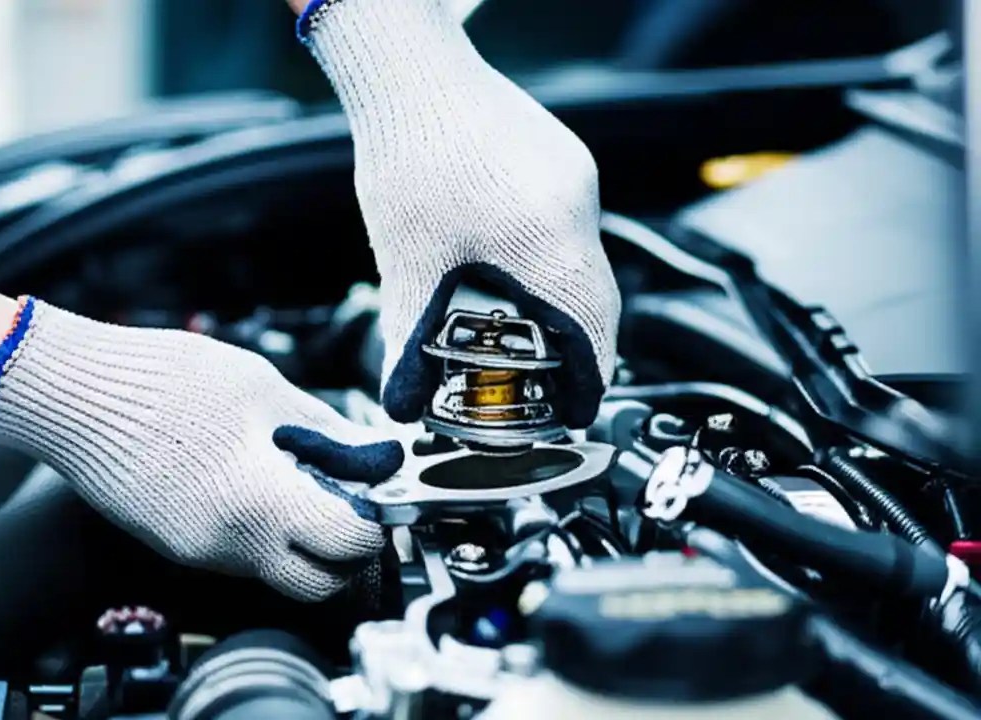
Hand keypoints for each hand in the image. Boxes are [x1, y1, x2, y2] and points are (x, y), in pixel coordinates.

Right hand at [0, 300, 403, 601]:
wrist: (73, 396)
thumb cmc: (159, 380)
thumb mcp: (261, 388)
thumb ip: (327, 431)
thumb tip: (376, 455)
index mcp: (259, 499)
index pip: (350, 544)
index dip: (374, 518)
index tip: (375, 490)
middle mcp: (230, 543)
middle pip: (319, 581)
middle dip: (344, 548)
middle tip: (346, 499)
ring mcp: (200, 552)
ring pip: (278, 569)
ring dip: (301, 536)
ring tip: (292, 475)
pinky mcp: (177, 546)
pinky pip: (239, 555)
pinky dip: (260, 528)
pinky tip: (248, 478)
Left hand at [300, 0, 620, 428]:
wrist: (414, 77)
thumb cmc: (412, 156)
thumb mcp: (407, 262)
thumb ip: (409, 336)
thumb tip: (402, 396)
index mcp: (548, 243)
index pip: (592, 332)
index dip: (587, 381)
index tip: (577, 412)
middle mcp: (577, 211)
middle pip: (598, 301)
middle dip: (580, 348)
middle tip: (556, 382)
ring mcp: (577, 180)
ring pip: (588, 263)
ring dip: (566, 302)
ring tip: (532, 331)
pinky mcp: (565, 161)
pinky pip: (575, 227)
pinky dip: (554, 261)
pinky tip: (514, 265)